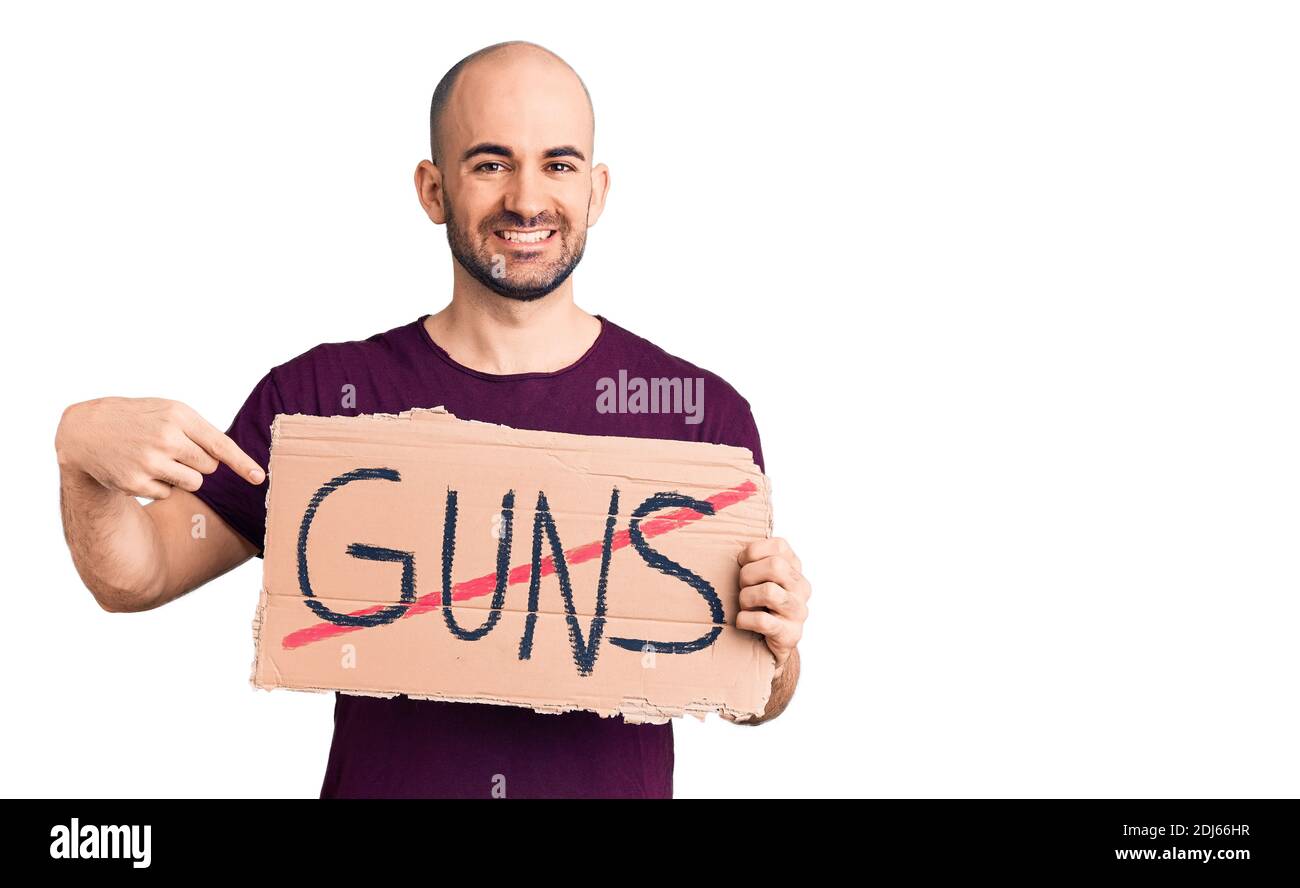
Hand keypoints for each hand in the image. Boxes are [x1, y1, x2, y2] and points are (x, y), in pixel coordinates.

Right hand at [56, 397, 264, 499]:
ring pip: (194, 483)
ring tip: (157, 459)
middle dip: (199, 462)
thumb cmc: (140, 419)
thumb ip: (200, 431)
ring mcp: (150, 462)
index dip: (242, 463)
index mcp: (179, 416)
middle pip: (210, 467)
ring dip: (182, 476)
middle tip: (173, 449)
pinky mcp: (136, 483)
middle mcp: (166, 438)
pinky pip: (169, 494)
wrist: (87, 430)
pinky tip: (140, 469)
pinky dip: (160, 486)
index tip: (259, 477)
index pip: (220, 445)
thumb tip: (228, 459)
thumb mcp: (169, 411)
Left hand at [736, 537, 809, 671]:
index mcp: (795, 569)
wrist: (771, 647)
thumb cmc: (760, 606)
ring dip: (746, 598)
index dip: (754, 551)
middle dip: (748, 575)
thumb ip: (754, 560)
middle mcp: (801, 588)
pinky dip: (745, 620)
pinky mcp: (790, 634)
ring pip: (769, 592)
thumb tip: (728, 546)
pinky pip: (762, 620)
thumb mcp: (760, 579)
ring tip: (744, 606)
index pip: (779, 546)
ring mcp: (798, 611)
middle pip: (775, 566)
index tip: (742, 562)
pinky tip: (742, 622)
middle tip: (741, 587)